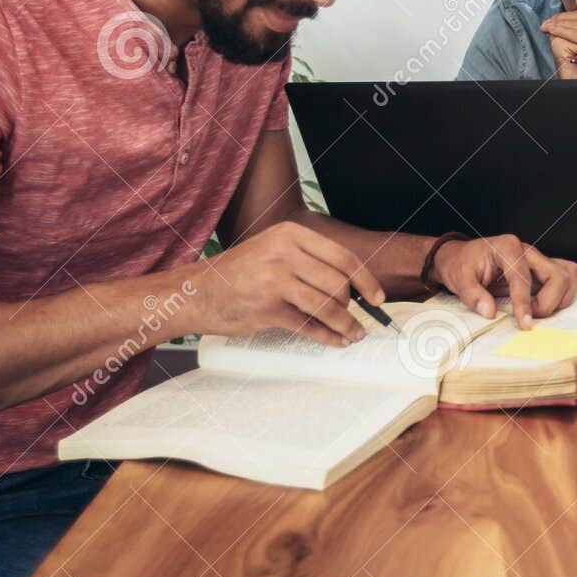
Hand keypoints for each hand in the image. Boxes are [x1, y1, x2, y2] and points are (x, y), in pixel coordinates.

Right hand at [192, 221, 384, 345]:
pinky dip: (328, 336)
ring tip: (353, 334)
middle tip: (359, 319)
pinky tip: (336, 341)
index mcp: (290, 235)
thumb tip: (351, 285)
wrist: (198, 292)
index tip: (377, 297)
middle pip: (338, 283)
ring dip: (345, 325)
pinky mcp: (267, 308)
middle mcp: (283, 254)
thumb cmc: (241, 274)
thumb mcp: (274, 251)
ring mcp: (274, 281)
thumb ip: (308, 261)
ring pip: (327, 306)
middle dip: (354, 306)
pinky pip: (308, 325)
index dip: (365, 280)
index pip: (341, 257)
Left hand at [427, 234, 576, 328]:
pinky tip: (544, 303)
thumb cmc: (462, 265)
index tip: (525, 324)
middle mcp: (528, 250)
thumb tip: (490, 312)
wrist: (462, 258)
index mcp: (507, 247)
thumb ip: (473, 295)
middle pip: (558, 275)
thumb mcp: (459, 279)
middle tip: (528, 315)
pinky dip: (562, 294)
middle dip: (548, 302)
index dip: (525, 304)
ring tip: (537, 308)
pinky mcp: (543, 268)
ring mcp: (538, 259)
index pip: (524, 278)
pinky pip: (566, 277)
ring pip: (569, 275)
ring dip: (558, 298)